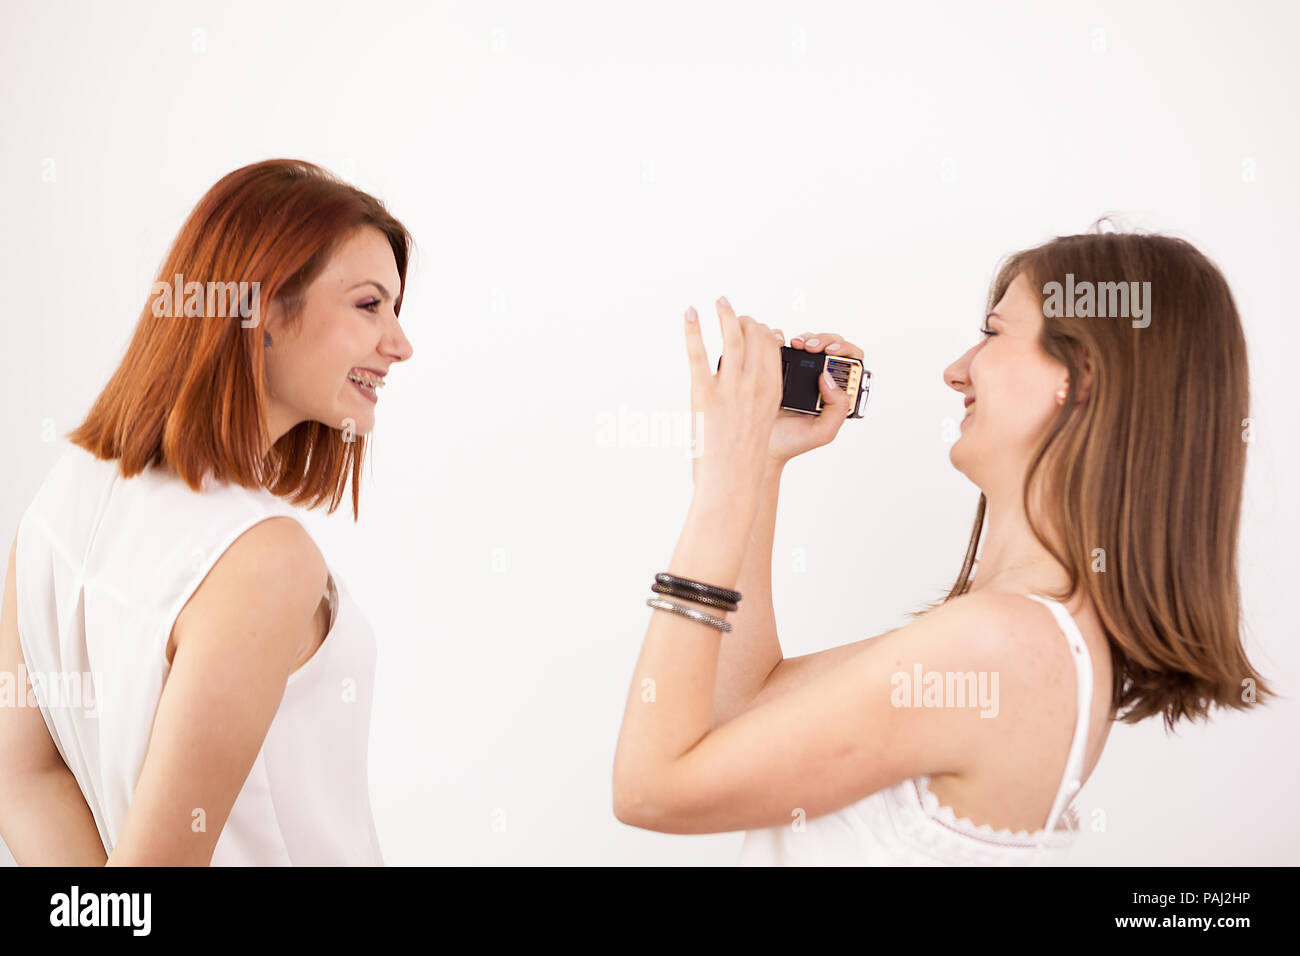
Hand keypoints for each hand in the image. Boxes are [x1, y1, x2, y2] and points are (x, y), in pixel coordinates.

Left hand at [684, 297, 782, 503]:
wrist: (733, 479)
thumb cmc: (746, 455)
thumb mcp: (762, 419)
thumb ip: (758, 395)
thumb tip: (751, 378)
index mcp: (771, 390)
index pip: (771, 346)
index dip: (762, 330)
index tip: (753, 326)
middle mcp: (753, 384)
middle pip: (753, 336)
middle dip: (744, 320)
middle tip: (733, 313)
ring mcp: (729, 388)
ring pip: (730, 339)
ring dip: (725, 315)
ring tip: (720, 301)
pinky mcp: (703, 394)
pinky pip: (698, 354)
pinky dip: (692, 331)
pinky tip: (689, 313)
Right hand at [764, 329, 858, 464]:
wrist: (762, 445)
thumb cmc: (792, 442)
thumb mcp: (824, 431)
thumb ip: (838, 408)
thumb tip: (829, 377)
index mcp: (835, 391)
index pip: (850, 361)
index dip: (845, 351)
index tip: (831, 353)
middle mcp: (818, 378)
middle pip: (831, 345)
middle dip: (825, 340)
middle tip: (812, 348)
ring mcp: (797, 370)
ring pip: (809, 340)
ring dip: (806, 337)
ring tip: (797, 345)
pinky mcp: (775, 366)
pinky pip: (781, 342)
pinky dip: (780, 337)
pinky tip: (779, 343)